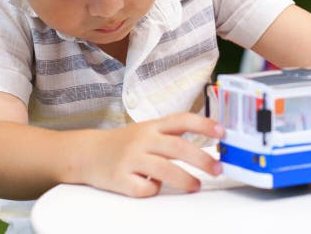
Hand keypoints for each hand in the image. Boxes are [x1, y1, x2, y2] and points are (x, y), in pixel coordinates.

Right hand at [68, 112, 223, 197]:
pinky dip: (152, 190)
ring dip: (185, 179)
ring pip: (164, 170)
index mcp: (152, 126)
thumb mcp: (147, 131)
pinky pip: (144, 188)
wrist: (87, 153)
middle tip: (217, 168)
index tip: (222, 132)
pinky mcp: (120, 178)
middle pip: (177, 147)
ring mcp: (131, 159)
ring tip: (195, 185)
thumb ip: (172, 135)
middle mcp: (142, 139)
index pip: (182, 120)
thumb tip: (208, 144)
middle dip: (201, 159)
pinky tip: (151, 186)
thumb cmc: (124, 144)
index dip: (204, 124)